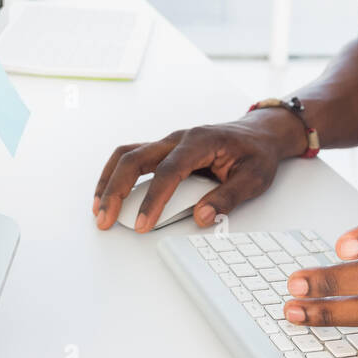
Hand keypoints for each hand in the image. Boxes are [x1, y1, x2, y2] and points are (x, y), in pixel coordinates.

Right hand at [92, 108, 306, 231]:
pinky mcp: (164, 151)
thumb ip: (228, 198)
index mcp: (200, 142)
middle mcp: (178, 138)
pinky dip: (116, 175)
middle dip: (116, 190)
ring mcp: (168, 143)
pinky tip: (110, 195)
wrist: (259, 134)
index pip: (169, 171)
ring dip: (109, 181)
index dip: (153, 199)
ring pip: (127, 155)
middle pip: (135, 159)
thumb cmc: (256, 153)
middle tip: (106, 219)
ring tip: (98, 209)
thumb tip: (203, 217)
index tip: (142, 224)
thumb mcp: (254, 178)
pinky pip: (132, 158)